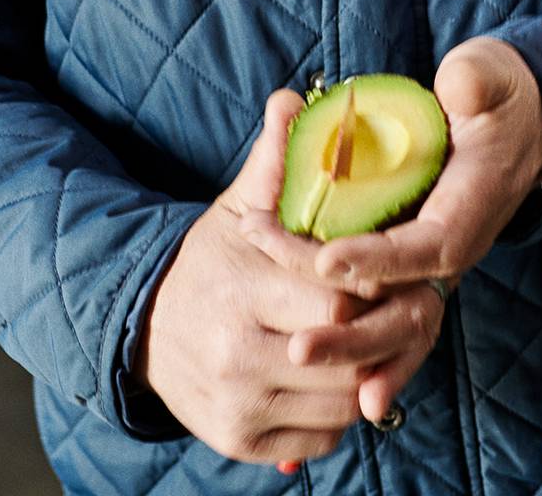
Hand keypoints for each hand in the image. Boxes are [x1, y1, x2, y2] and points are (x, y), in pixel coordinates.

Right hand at [135, 90, 370, 464]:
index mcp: (240, 291)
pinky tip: (335, 374)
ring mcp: (240, 406)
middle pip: (345, 357)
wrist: (147, 327)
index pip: (334, 300)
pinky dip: (338, 411)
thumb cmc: (211, 261)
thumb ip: (272, 160)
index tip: (380, 270)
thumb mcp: (236, 207)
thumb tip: (291, 98)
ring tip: (368, 339)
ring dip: (365, 374)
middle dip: (377, 333)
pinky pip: (321, 436)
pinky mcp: (242, 443)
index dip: (367, 286)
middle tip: (394, 309)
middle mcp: (236, 355)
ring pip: (341, 402)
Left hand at [240, 38, 541, 422]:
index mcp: (472, 205)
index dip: (378, 258)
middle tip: (299, 346)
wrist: (524, 122)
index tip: (324, 260)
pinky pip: (398, 317)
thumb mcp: (490, 76)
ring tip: (303, 362)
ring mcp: (436, 261)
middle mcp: (455, 245)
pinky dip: (377, 354)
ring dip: (354, 350)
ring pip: (399, 322)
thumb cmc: (495, 95)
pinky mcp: (419, 264)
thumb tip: (458, 86)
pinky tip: (355, 395)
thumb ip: (477, 82)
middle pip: (408, 304)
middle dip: (354, 331)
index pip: (427, 243)